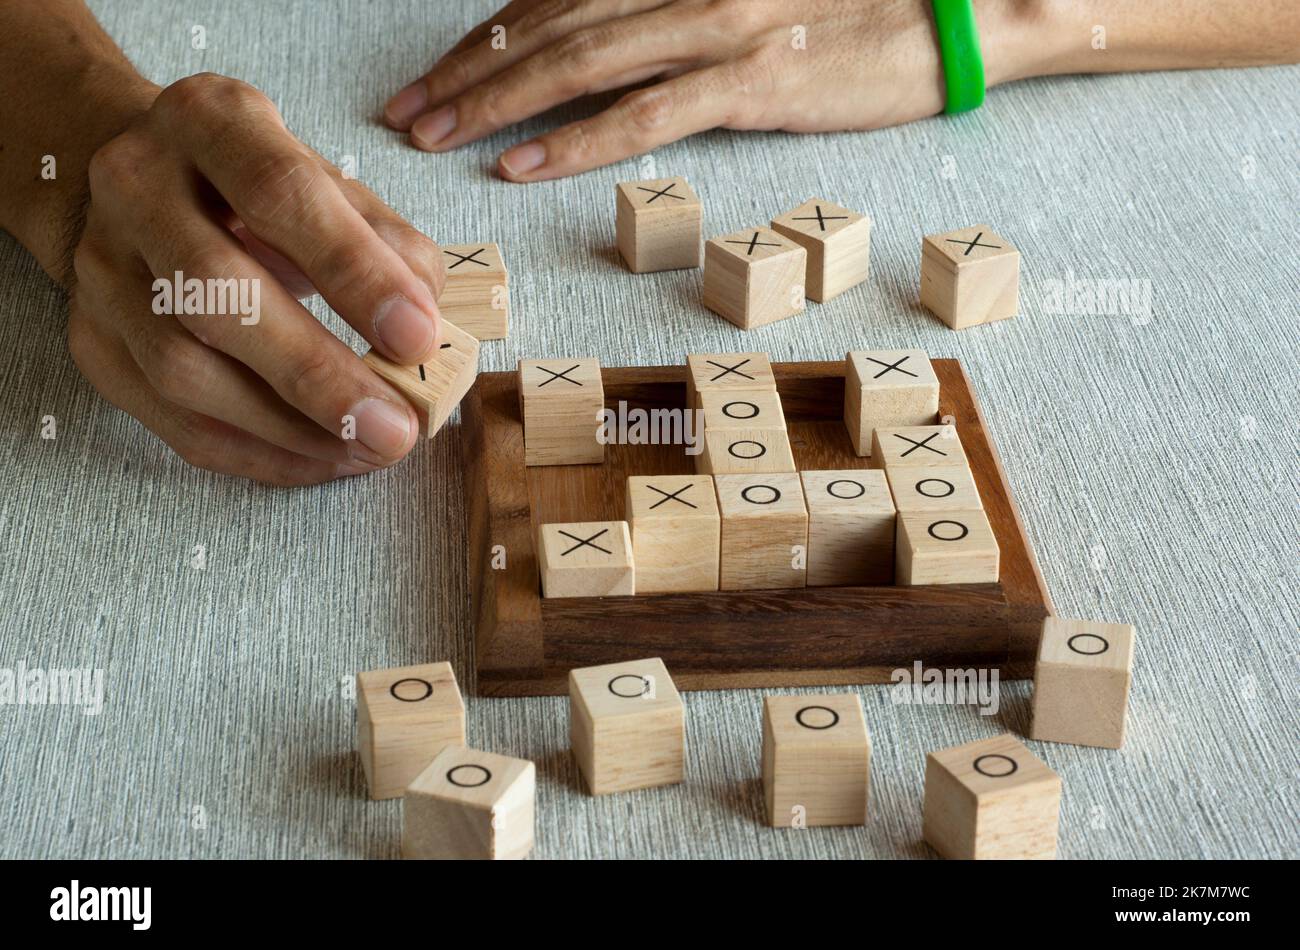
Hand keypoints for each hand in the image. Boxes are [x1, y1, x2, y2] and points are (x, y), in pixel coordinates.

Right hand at [69, 73, 446, 484]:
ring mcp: (101, 267)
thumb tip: (427, 332)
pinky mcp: (92, 341)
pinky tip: (322, 459)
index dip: (353, 271)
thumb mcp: (333, 186)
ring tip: (368, 449)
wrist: (147, 185)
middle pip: (215, 291)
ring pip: (182, 369)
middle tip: (396, 428)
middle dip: (317, 373)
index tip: (417, 338)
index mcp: (208, 121)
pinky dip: (258, 454)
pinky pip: (173, 421)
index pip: (278, 193)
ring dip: (289, 428)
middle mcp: (135, 184)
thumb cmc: (262, 190)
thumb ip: (388, 246)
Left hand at [383, 0, 1042, 180]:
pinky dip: (575, 139)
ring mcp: (716, 24)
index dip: (484, 35)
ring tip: (435, 138)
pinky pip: (644, 113)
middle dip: (465, 69)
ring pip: (577, 62)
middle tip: (405, 112)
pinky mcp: (753, 80)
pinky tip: (521, 164)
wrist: (963, 0)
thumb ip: (677, 6)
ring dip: (495, 102)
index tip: (433, 72)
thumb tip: (615, 37)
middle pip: (546, 22)